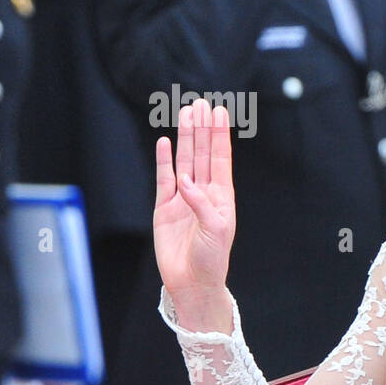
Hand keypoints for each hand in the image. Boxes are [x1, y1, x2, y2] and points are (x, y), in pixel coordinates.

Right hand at [154, 101, 236, 329]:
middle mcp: (203, 192)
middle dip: (202, 129)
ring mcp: (183, 198)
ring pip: (184, 161)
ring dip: (185, 138)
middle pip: (202, 154)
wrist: (191, 281)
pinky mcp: (164, 207)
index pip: (220, 159)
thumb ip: (202, 204)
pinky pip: (163, 178)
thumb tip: (186, 182)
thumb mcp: (216, 230)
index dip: (219, 136)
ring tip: (185, 113)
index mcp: (222, 197)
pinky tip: (166, 142)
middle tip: (200, 103)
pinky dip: (164, 160)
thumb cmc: (211, 258)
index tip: (219, 112)